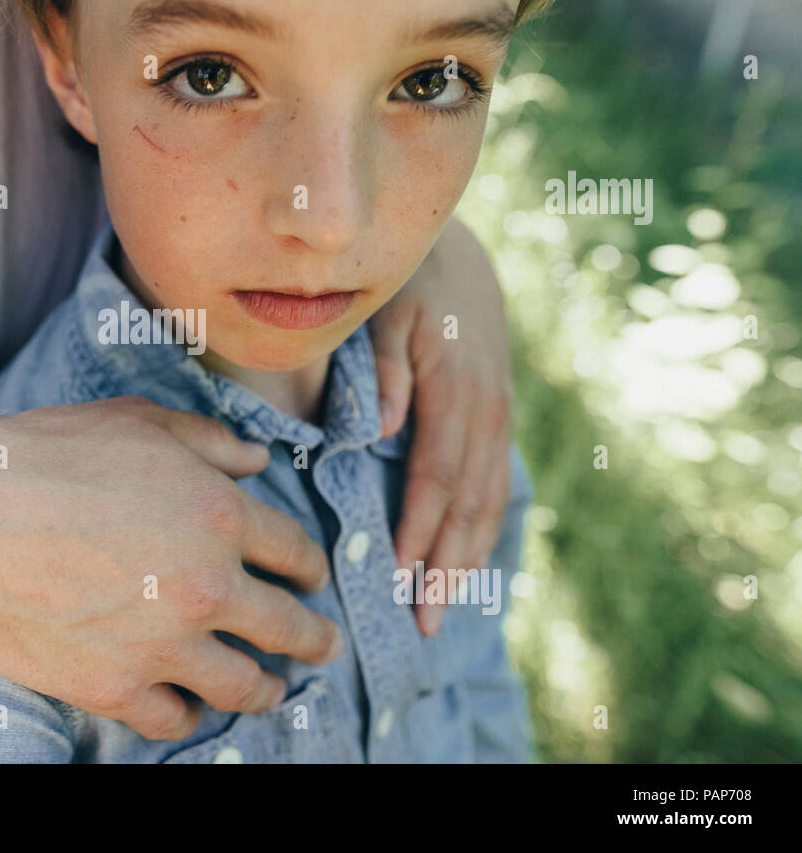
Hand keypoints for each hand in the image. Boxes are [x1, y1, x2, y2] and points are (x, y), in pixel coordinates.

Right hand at [0, 397, 343, 740]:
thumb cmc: (44, 456)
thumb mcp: (136, 422)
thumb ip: (207, 439)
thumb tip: (256, 458)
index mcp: (220, 514)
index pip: (294, 552)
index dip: (311, 567)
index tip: (311, 578)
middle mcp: (207, 585)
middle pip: (287, 628)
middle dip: (314, 638)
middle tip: (323, 645)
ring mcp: (163, 645)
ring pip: (243, 686)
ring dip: (264, 689)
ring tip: (270, 690)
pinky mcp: (114, 688)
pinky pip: (172, 718)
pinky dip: (185, 713)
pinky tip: (187, 705)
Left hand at [368, 217, 514, 635]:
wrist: (457, 255)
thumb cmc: (406, 285)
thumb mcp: (385, 312)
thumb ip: (380, 370)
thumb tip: (383, 431)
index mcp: (455, 389)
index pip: (436, 477)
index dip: (421, 531)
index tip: (402, 578)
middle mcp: (486, 411)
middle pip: (468, 504)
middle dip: (446, 568)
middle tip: (424, 625)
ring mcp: (498, 416)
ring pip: (487, 502)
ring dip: (466, 560)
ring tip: (442, 611)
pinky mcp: (497, 418)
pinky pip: (492, 484)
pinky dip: (478, 529)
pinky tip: (464, 564)